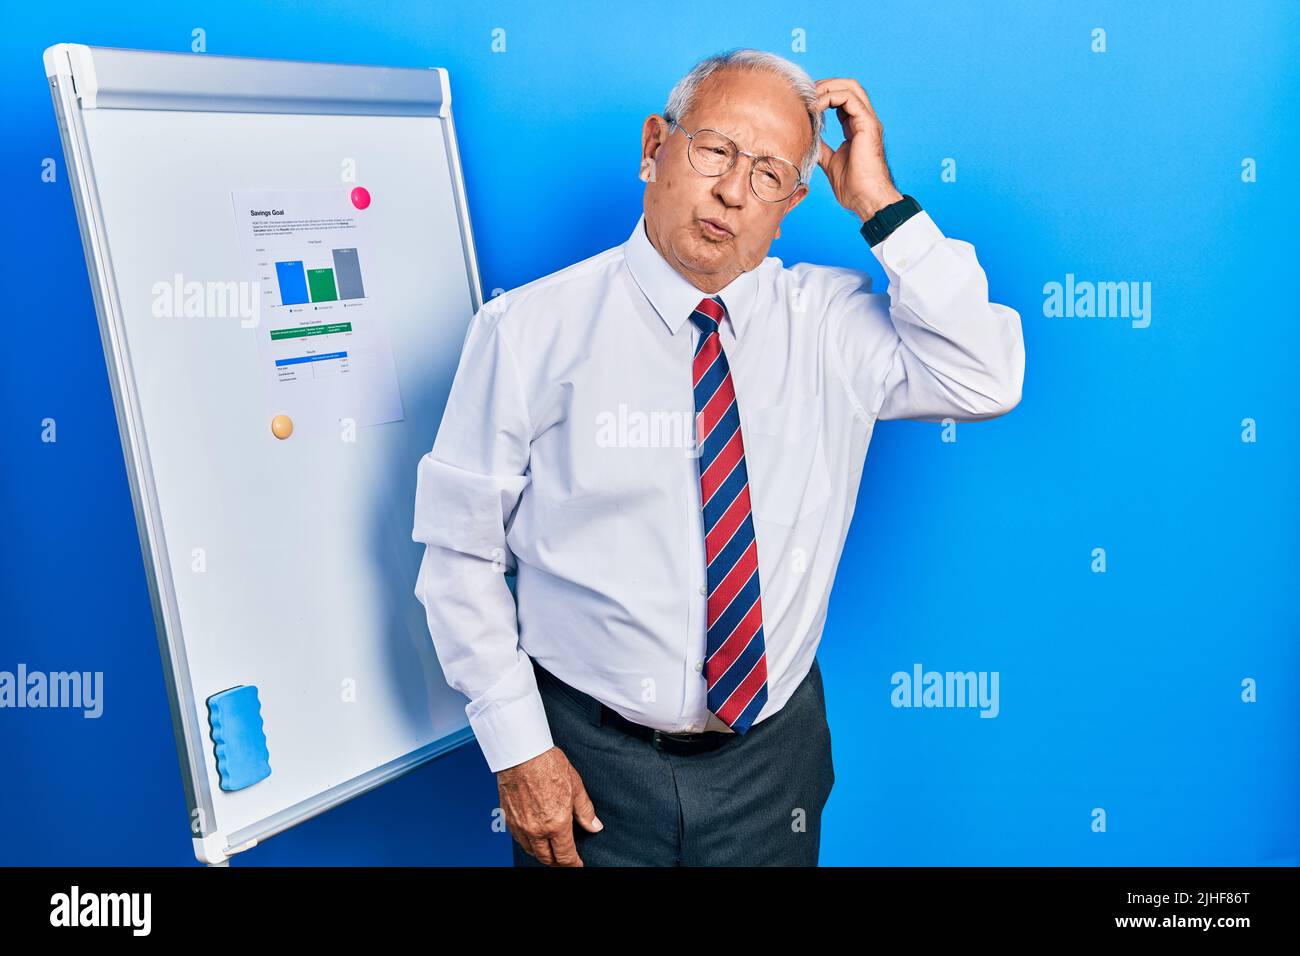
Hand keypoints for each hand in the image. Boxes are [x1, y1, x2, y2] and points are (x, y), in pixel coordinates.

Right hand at [497, 745, 602, 865]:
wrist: (521, 753)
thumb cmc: (547, 764)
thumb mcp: (576, 786)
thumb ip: (585, 811)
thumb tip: (594, 826)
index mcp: (556, 823)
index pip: (565, 856)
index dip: (574, 864)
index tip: (578, 864)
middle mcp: (536, 830)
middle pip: (547, 859)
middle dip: (558, 863)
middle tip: (565, 860)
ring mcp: (520, 826)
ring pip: (531, 851)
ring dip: (542, 854)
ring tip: (551, 850)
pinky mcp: (508, 819)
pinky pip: (519, 840)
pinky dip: (528, 843)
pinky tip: (534, 837)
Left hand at [813, 77, 903, 220]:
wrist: (866, 199)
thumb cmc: (853, 187)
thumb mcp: (831, 162)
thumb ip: (822, 148)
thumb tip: (808, 139)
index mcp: (857, 127)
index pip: (842, 99)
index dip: (824, 95)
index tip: (805, 102)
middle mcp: (865, 120)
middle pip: (848, 86)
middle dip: (825, 85)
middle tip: (806, 94)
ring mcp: (868, 121)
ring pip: (850, 86)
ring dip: (826, 87)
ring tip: (809, 99)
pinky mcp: (868, 124)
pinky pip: (848, 98)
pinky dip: (830, 98)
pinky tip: (816, 108)